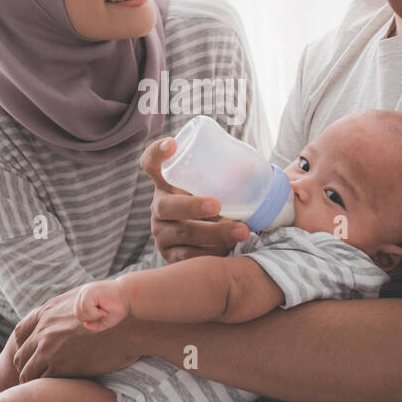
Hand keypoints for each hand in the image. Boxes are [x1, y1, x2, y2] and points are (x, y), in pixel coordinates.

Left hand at [13, 290, 141, 382]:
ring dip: (32, 381)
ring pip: (27, 372)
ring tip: (41, 392)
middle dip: (25, 367)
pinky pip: (42, 382)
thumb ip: (66, 308)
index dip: (23, 346)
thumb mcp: (82, 298)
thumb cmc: (113, 311)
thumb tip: (65, 312)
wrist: (128, 325)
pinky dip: (45, 388)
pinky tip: (53, 392)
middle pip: (20, 356)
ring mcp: (50, 349)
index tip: (29, 355)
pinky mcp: (62, 366)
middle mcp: (43, 331)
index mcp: (46, 313)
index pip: (20, 333)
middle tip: (34, 377)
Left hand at [73, 279, 129, 330]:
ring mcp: (85, 291)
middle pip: (78, 313)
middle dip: (92, 318)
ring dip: (94, 316)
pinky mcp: (89, 292)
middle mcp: (83, 293)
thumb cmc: (118, 308)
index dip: (91, 319)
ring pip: (81, 312)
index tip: (103, 312)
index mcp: (85, 297)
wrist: (129, 297)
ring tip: (104, 309)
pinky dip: (96, 314)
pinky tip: (104, 309)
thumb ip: (95, 325)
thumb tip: (85, 325)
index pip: (79, 314)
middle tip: (104, 312)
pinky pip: (86, 309)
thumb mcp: (105, 321)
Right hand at [139, 136, 248, 263]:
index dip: (156, 153)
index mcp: (167, 184)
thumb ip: (229, 176)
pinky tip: (230, 248)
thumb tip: (250, 170)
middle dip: (192, 206)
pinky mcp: (170, 256)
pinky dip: (212, 253)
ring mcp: (162, 233)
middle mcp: (159, 207)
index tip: (172, 144)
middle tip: (217, 204)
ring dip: (214, 233)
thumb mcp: (216, 188)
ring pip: (184, 234)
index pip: (151, 164)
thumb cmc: (215, 205)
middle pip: (167, 206)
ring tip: (242, 231)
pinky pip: (189, 257)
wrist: (213, 241)